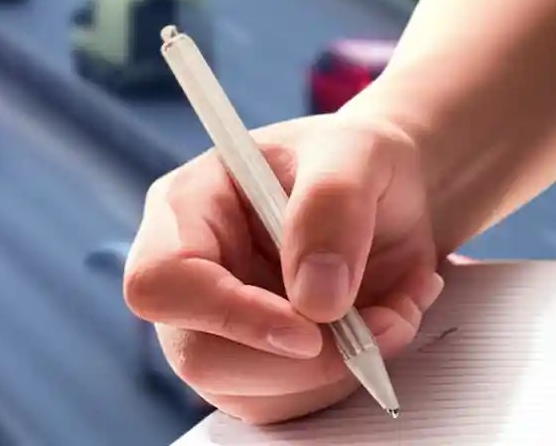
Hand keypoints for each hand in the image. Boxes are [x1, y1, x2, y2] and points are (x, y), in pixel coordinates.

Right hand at [124, 112, 445, 423]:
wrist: (389, 190)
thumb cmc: (354, 158)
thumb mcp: (354, 152)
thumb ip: (332, 207)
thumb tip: (317, 299)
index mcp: (186, 207)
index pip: (162, 282)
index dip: (225, 314)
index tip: (307, 328)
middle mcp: (190, 275)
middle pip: (201, 357)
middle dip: (297, 362)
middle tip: (372, 332)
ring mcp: (219, 327)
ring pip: (250, 394)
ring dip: (334, 373)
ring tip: (393, 313)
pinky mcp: (257, 364)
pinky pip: (289, 403)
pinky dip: (346, 380)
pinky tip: (380, 328)